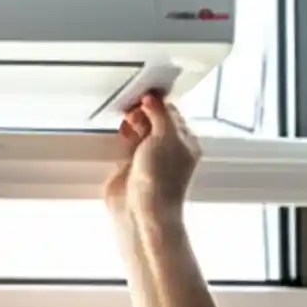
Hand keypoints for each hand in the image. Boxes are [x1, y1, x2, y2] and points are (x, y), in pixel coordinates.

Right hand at [104, 93, 200, 222]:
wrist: (141, 211)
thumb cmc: (161, 179)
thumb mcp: (165, 137)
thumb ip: (159, 114)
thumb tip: (152, 98)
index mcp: (184, 142)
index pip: (172, 113)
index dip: (158, 103)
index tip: (144, 95)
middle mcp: (167, 149)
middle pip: (154, 120)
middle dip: (143, 111)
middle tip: (134, 108)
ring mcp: (148, 157)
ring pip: (139, 130)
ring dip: (132, 122)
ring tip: (127, 121)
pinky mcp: (130, 165)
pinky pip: (126, 144)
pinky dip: (123, 136)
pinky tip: (121, 132)